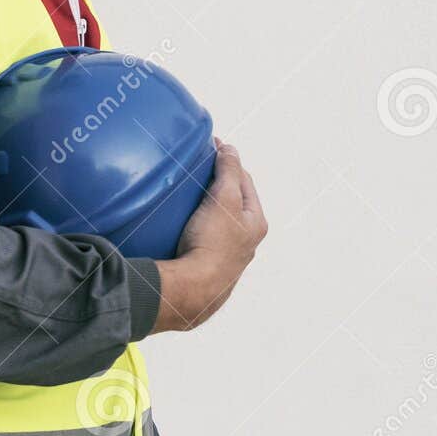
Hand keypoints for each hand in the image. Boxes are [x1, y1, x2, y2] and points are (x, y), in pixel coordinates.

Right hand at [152, 137, 267, 332]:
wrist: (193, 289)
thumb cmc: (212, 243)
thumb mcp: (224, 198)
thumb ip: (229, 170)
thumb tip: (230, 149)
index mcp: (256, 222)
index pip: (245, 180)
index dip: (229, 161)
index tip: (211, 146)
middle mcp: (246, 241)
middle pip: (232, 201)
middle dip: (218, 183)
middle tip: (197, 168)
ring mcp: (227, 256)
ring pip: (217, 221)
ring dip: (206, 206)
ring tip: (186, 194)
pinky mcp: (208, 267)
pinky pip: (203, 237)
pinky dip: (195, 225)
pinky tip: (180, 223)